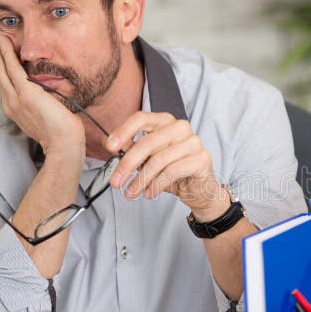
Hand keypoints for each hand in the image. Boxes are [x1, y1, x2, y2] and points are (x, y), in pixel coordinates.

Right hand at [0, 27, 83, 155]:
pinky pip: (12, 68)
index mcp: (15, 107)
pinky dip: (5, 52)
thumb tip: (46, 90)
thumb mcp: (46, 113)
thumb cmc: (61, 133)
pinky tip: (2, 40)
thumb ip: (42, 100)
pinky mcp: (25, 93)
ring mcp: (15, 98)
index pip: (3, 81)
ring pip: (0, 67)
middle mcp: (10, 102)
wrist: (64, 145)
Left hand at [105, 112, 230, 219]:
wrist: (198, 189)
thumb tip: (109, 144)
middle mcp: (180, 127)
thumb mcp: (147, 159)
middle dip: (128, 164)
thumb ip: (131, 150)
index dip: (123, 131)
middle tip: (116, 181)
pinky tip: (150, 192)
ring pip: (159, 159)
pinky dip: (157, 184)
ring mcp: (193, 142)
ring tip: (132, 192)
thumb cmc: (172, 170)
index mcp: (165, 122)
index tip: (110, 146)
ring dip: (141, 179)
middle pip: (148, 142)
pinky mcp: (201, 159)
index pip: (141, 118)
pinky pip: (173, 171)